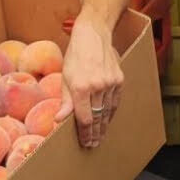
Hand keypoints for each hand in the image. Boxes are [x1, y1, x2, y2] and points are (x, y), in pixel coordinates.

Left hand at [57, 16, 123, 148]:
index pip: (84, 119)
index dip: (85, 133)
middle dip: (95, 133)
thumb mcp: (65, 77)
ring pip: (108, 111)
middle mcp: (97, 86)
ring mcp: (110, 83)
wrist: (93, 35)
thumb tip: (59, 120)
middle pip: (97, 118)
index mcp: (81, 87)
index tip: (85, 143)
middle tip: (93, 145)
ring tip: (100, 136)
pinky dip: (110, 112)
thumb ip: (65, 100)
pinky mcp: (119, 79)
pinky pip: (115, 101)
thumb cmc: (75, 56)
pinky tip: (106, 120)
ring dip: (104, 126)